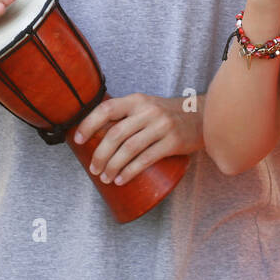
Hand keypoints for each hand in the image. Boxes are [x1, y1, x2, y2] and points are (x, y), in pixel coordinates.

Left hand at [73, 94, 202, 184]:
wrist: (202, 116)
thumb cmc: (168, 115)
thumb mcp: (147, 106)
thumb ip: (126, 115)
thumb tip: (96, 135)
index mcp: (137, 100)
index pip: (107, 109)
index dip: (89, 124)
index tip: (77, 139)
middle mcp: (148, 111)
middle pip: (115, 134)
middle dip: (100, 155)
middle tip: (94, 170)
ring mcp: (162, 126)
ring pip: (129, 149)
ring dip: (112, 166)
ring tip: (105, 177)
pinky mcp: (173, 142)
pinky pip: (146, 159)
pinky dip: (130, 171)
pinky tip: (121, 179)